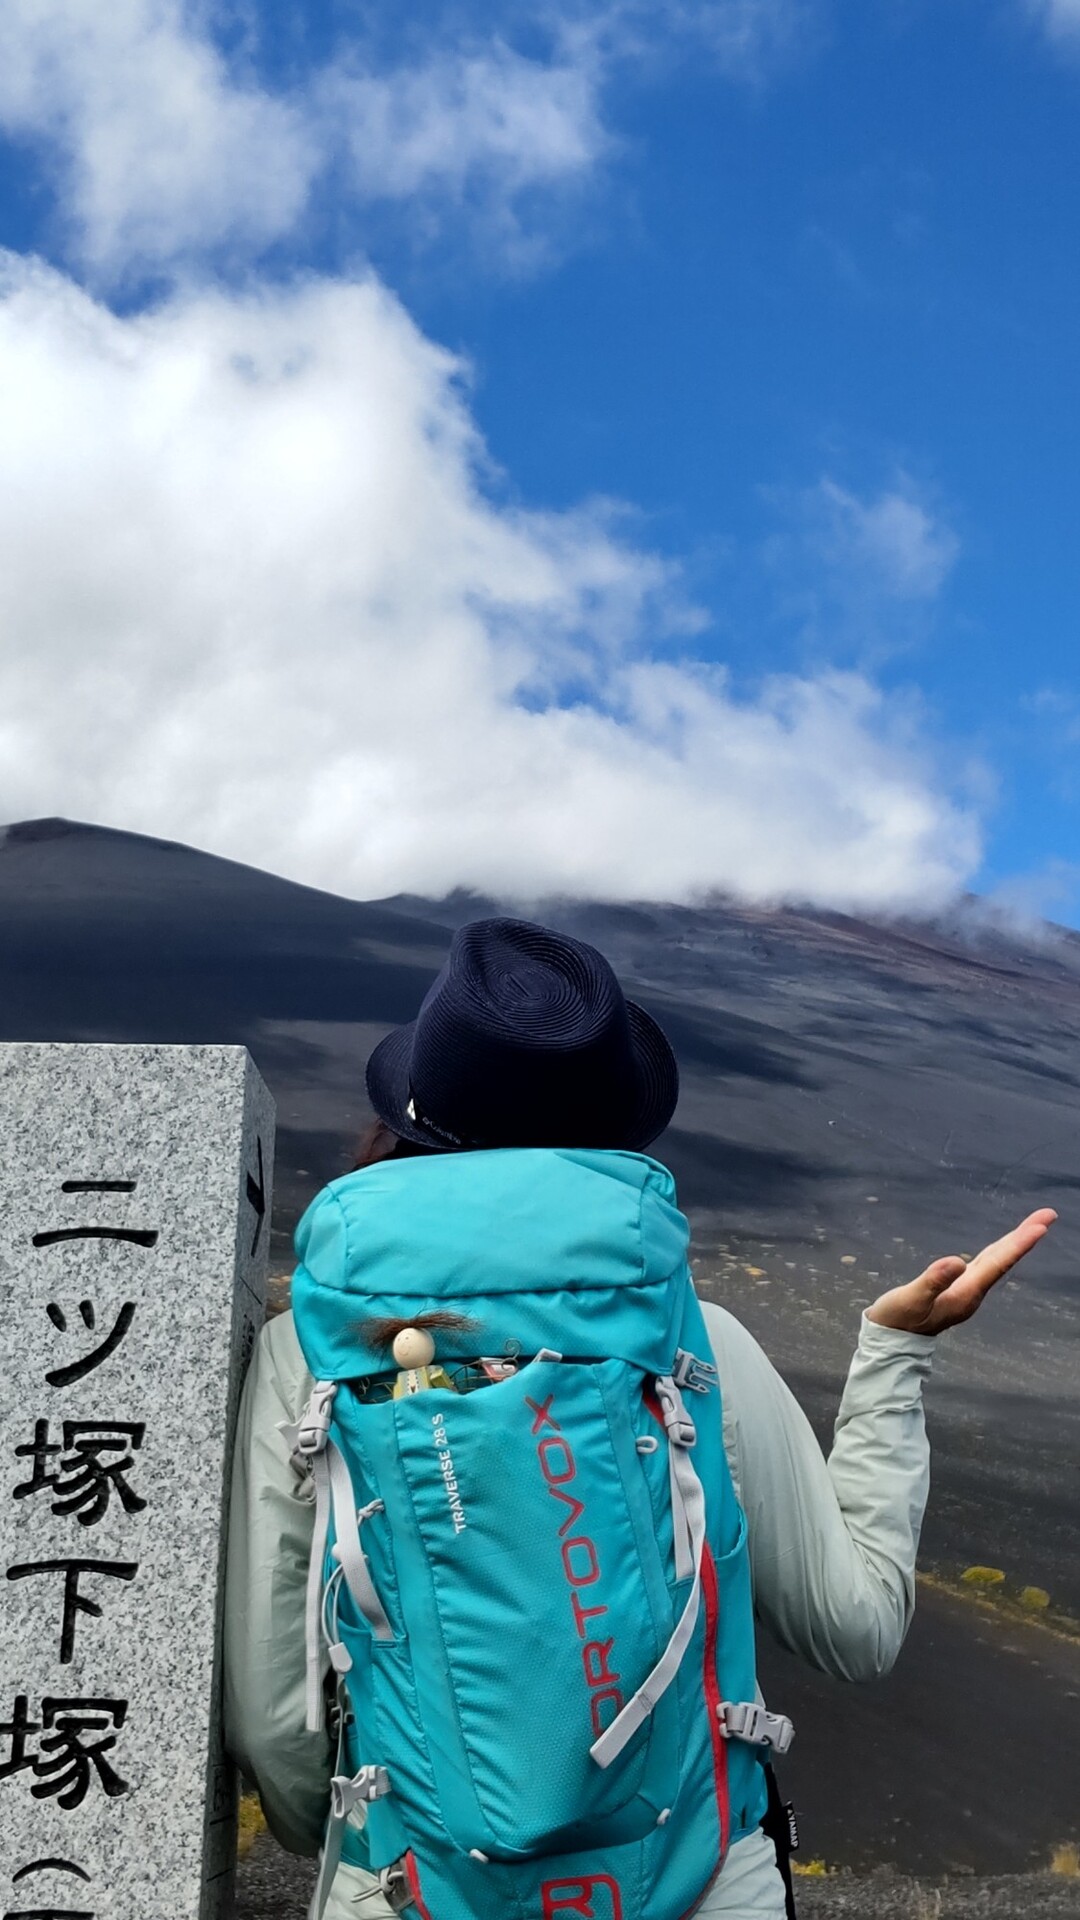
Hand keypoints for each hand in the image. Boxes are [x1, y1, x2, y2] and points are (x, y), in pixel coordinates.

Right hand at [865, 1209, 1057, 1335]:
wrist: (892, 1340)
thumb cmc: (899, 1320)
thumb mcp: (911, 1300)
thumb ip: (933, 1282)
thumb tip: (956, 1262)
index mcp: (965, 1294)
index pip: (998, 1264)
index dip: (1019, 1245)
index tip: (1041, 1227)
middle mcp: (972, 1292)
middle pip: (1004, 1260)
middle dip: (1025, 1237)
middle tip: (1048, 1215)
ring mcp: (967, 1291)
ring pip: (997, 1261)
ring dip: (1016, 1242)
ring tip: (1034, 1225)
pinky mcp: (959, 1288)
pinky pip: (987, 1264)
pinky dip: (1000, 1251)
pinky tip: (1003, 1246)